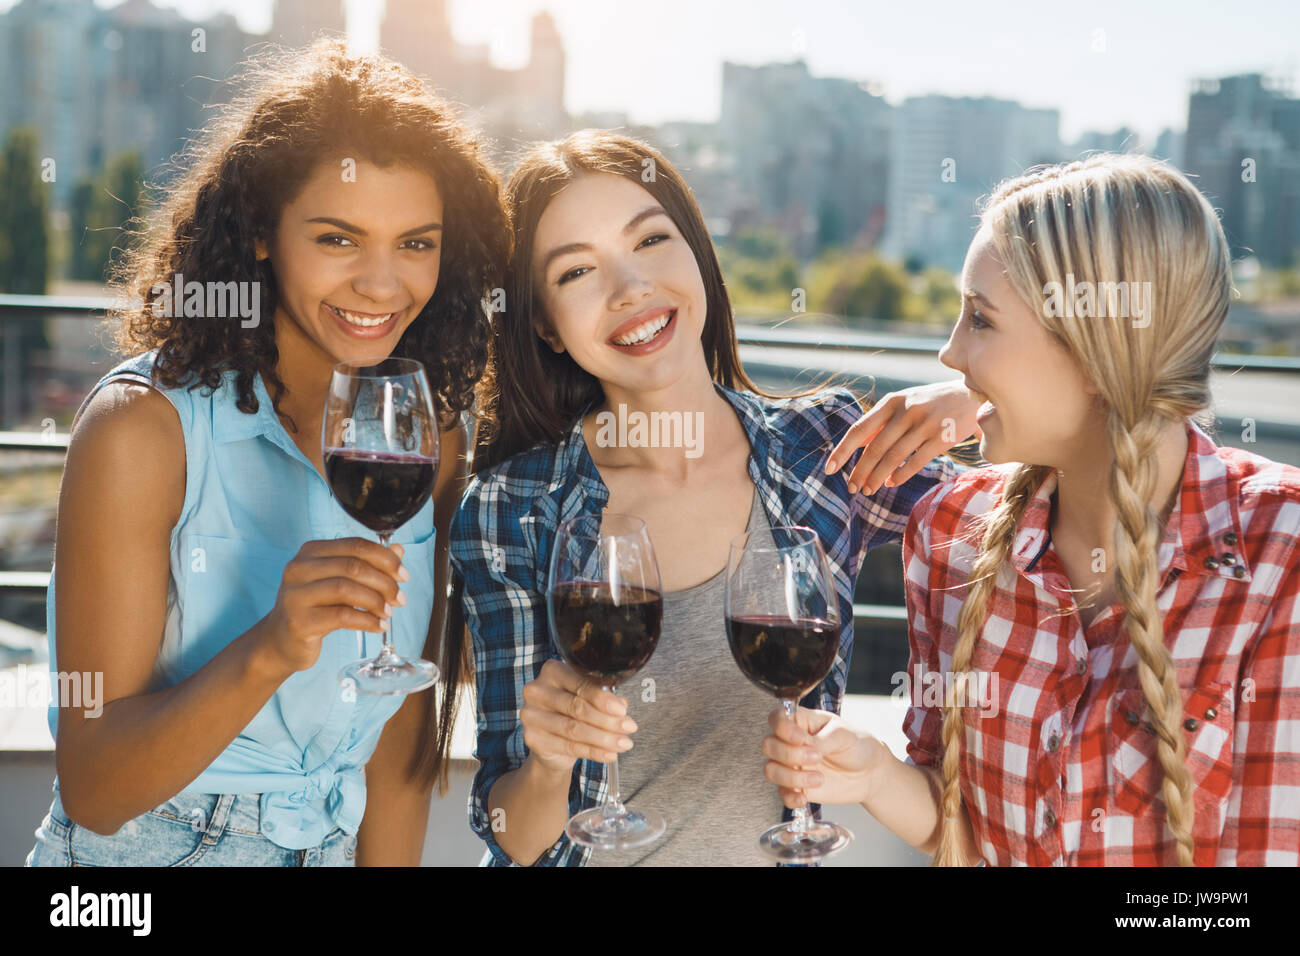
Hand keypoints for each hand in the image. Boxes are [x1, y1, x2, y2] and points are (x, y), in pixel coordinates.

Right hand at [257, 537, 407, 675]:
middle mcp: (298, 568)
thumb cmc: (314, 608)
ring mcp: (295, 594)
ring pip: (347, 589)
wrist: (280, 641)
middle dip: (384, 582)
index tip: (404, 575)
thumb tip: (399, 551)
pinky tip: (378, 626)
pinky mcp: (298, 621)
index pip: (355, 545)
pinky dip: (367, 621)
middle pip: (353, 566)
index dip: (385, 558)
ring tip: (389, 613)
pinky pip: (342, 616)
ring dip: (376, 601)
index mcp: (310, 552)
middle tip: (401, 598)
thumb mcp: (339, 582)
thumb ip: (367, 564)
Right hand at [519, 659, 637, 773]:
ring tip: (623, 743)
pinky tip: (609, 754)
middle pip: (577, 707)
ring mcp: (531, 715)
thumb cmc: (571, 710)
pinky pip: (569, 747)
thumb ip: (603, 698)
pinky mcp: (533, 738)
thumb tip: (622, 705)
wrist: (550, 740)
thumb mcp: (588, 698)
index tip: (622, 710)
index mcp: (552, 670)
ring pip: (574, 729)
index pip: (580, 683)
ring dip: (603, 738)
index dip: (603, 698)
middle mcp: (537, 690)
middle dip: (607, 720)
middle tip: (628, 727)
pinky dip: (594, 752)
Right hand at [762, 705, 886, 808]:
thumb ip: (821, 739)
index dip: (782, 728)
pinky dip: (791, 797)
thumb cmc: (858, 745)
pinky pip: (782, 794)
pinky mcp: (797, 787)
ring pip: (771, 770)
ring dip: (792, 777)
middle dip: (789, 754)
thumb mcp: (843, 735)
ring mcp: (793, 765)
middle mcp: (792, 743)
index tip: (801, 738)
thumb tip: (805, 746)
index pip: (777, 718)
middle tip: (816, 758)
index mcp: (802, 722)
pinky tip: (805, 796)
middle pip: (769, 745)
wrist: (871, 773)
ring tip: (819, 778)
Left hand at [823, 381, 982, 494]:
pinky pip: (915, 462)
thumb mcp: (903, 403)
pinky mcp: (942, 438)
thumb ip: (881, 421)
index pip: (859, 429)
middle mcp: (906, 412)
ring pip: (893, 458)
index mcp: (891, 402)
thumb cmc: (929, 402)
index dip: (842, 451)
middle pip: (875, 449)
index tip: (829, 469)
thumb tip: (856, 443)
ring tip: (868, 490)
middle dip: (860, 471)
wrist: (971, 395)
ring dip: (877, 477)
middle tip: (852, 488)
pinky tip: (891, 482)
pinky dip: (900, 475)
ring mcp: (925, 425)